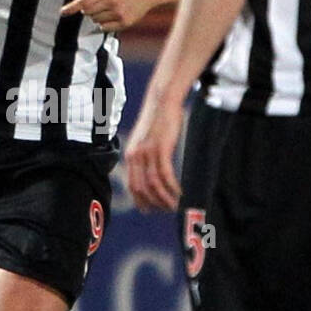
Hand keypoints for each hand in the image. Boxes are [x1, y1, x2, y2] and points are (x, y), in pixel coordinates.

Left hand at [58, 0, 153, 32]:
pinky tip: (112, 14)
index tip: (63, 12)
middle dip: (89, 8)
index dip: (72, 7)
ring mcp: (119, 14)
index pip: (84, 1)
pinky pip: (105, 28)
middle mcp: (112, 3)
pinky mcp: (124, 22)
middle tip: (99, 1)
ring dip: (97, 16)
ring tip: (108, 6)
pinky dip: (104, 24)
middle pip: (88, 13)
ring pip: (96, 21)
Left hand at [125, 95, 183, 211]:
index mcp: (130, 156)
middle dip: (155, 203)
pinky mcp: (161, 148)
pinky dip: (173, 187)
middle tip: (167, 209)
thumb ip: (146, 155)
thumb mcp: (147, 139)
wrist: (162, 100)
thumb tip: (152, 170)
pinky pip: (165, 175)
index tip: (150, 210)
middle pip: (142, 189)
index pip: (132, 186)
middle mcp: (135, 156)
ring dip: (165, 198)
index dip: (140, 201)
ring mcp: (147, 152)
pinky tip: (180, 193)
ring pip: (154, 184)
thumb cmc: (158, 120)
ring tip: (176, 205)